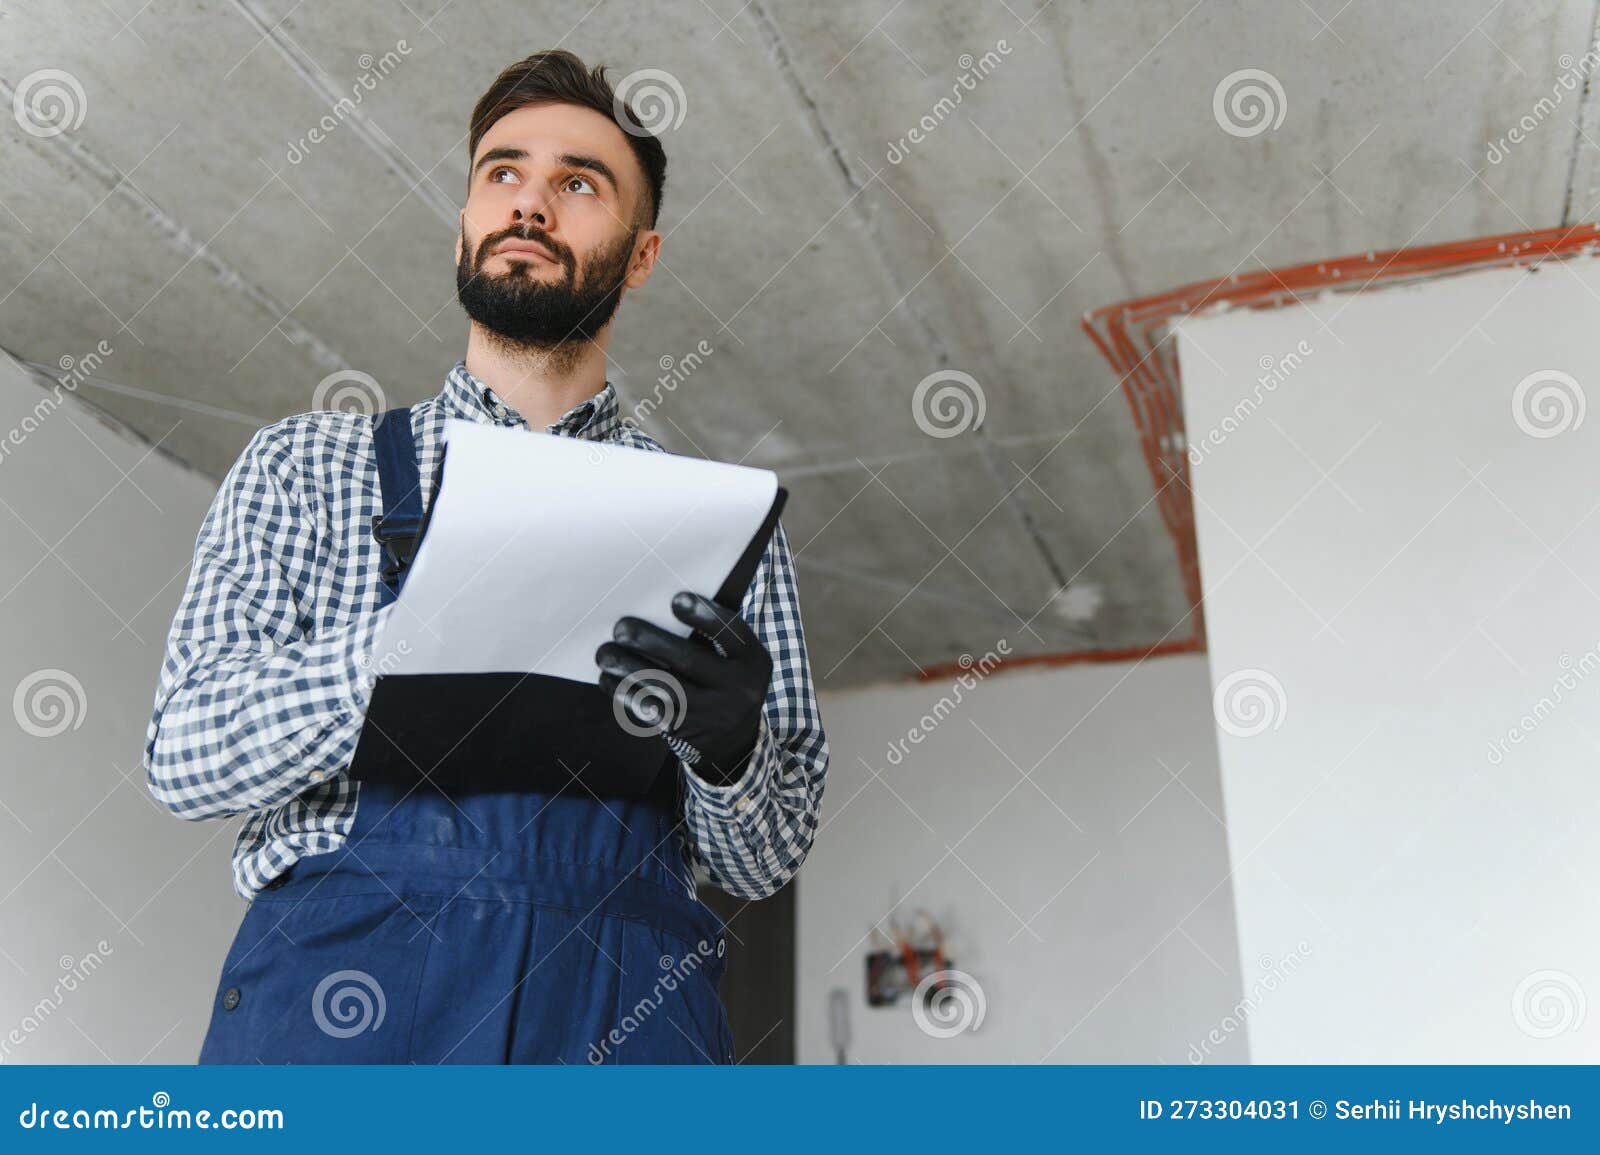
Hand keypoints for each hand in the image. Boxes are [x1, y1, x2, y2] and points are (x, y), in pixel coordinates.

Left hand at [595, 590, 771, 783]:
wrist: (734, 742)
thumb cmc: (725, 681)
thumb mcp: (737, 660)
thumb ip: (713, 636)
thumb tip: (661, 605)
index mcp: (753, 661)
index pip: (732, 633)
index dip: (704, 616)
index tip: (675, 599)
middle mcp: (738, 690)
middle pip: (690, 661)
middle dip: (651, 641)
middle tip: (621, 627)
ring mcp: (711, 715)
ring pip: (664, 688)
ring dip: (628, 668)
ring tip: (605, 653)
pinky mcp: (686, 732)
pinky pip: (651, 709)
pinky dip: (625, 692)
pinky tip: (608, 678)